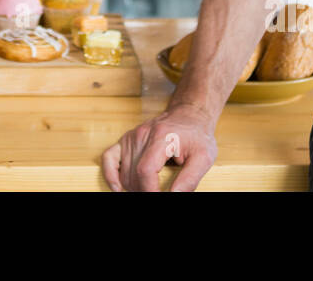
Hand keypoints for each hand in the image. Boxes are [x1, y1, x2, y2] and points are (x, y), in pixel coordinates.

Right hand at [101, 103, 217, 191]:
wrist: (189, 115)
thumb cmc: (197, 136)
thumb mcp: (204, 157)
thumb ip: (190, 178)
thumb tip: (175, 195)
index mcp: (161, 137)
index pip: (146, 171)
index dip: (150, 191)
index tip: (160, 198)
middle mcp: (142, 135)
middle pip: (134, 174)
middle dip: (145, 191)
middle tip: (160, 192)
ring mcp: (132, 136)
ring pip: (124, 172)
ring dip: (134, 187)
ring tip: (151, 189)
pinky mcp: (126, 139)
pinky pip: (109, 157)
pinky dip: (110, 175)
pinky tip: (118, 188)